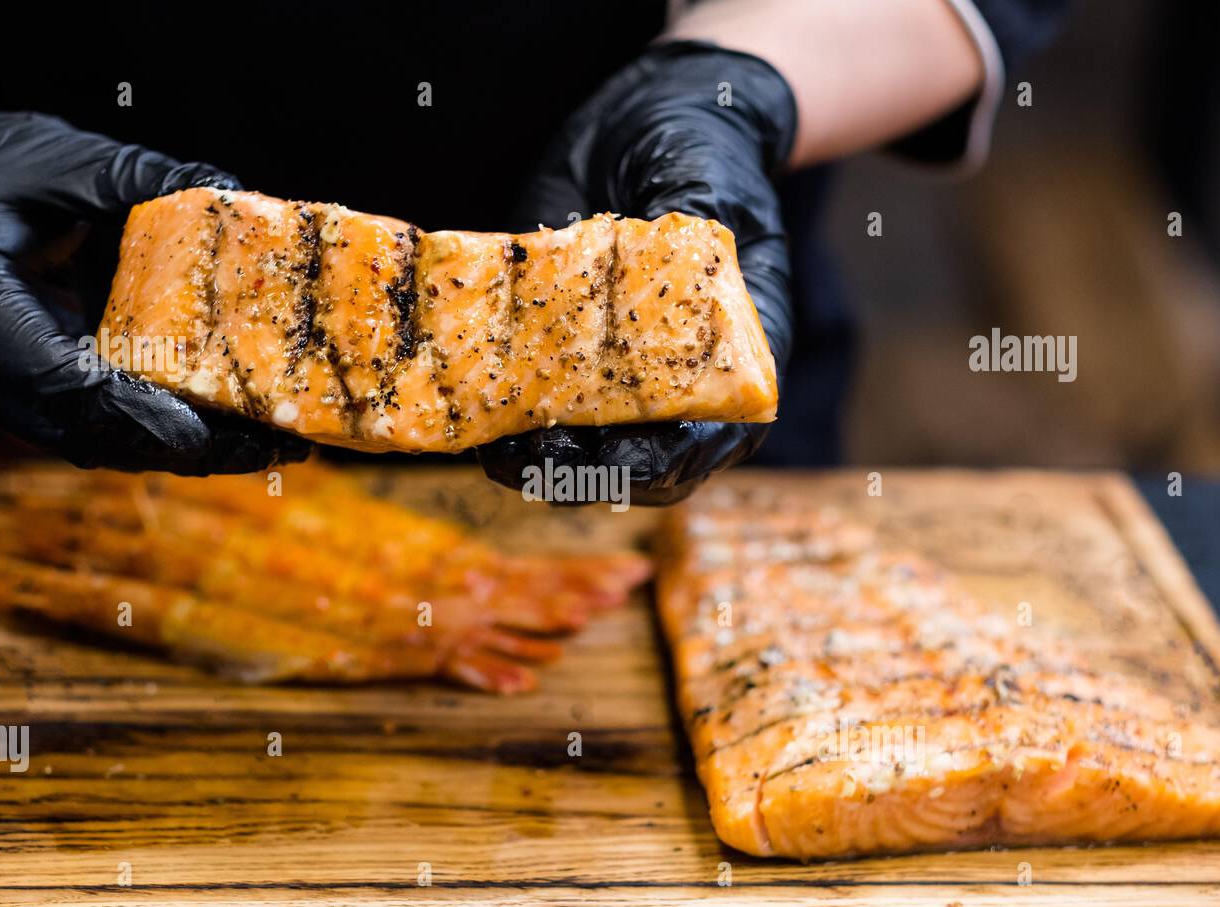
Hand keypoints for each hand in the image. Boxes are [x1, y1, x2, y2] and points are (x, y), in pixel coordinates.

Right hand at [0, 92, 310, 473]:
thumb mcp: (39, 157)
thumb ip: (125, 177)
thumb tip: (224, 187)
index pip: (57, 379)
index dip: (134, 410)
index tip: (202, 432)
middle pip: (89, 433)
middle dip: (184, 446)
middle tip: (270, 450)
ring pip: (95, 441)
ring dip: (182, 448)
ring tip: (266, 447)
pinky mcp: (20, 390)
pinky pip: (93, 424)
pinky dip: (159, 427)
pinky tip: (226, 423)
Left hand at [476, 41, 796, 505]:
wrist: (649, 119)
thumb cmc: (699, 146)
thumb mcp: (704, 175)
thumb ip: (694, 220)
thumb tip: (674, 250)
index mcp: (742, 351)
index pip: (716, 435)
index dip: (668, 460)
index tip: (618, 459)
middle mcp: (687, 381)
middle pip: (650, 467)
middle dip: (591, 475)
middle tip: (535, 457)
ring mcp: (628, 378)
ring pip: (595, 459)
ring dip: (545, 467)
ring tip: (499, 454)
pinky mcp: (572, 361)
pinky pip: (545, 416)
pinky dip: (511, 432)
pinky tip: (477, 428)